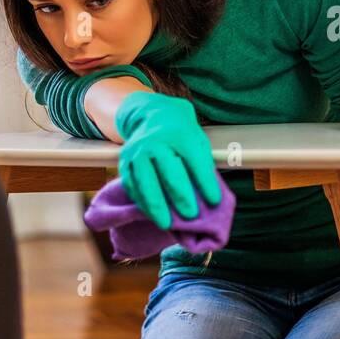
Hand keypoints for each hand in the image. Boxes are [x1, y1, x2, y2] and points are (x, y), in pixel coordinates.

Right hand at [115, 91, 221, 229]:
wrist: (152, 114)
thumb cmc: (181, 135)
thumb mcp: (197, 140)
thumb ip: (203, 164)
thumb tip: (209, 197)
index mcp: (180, 134)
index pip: (195, 161)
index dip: (205, 182)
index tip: (214, 201)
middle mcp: (156, 141)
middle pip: (170, 172)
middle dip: (181, 196)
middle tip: (191, 215)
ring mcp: (138, 151)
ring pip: (147, 181)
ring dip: (157, 205)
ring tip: (167, 224)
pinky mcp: (125, 161)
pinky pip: (132, 185)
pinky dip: (142, 202)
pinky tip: (151, 214)